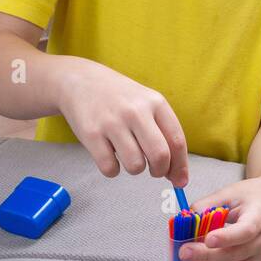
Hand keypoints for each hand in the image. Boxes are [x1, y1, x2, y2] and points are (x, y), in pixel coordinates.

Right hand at [55, 57, 189, 186]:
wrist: (80, 80)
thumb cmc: (119, 98)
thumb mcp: (146, 103)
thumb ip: (164, 133)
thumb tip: (177, 175)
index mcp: (155, 102)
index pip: (177, 141)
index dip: (180, 166)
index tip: (180, 180)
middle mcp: (135, 111)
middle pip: (160, 156)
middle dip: (160, 171)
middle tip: (154, 171)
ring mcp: (112, 122)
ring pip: (135, 166)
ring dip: (135, 169)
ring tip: (128, 156)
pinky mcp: (91, 134)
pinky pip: (110, 168)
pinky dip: (112, 170)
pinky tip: (110, 155)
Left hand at [179, 175, 260, 260]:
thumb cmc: (250, 198)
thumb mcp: (230, 192)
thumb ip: (207, 204)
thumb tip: (184, 220)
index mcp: (259, 218)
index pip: (246, 231)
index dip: (227, 237)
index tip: (207, 239)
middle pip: (238, 255)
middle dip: (208, 257)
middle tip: (185, 253)